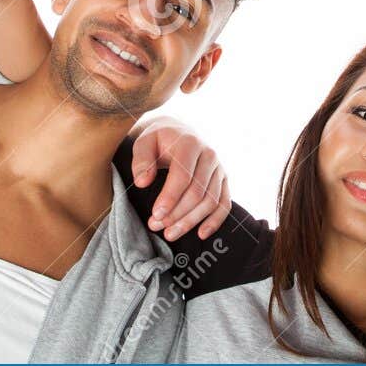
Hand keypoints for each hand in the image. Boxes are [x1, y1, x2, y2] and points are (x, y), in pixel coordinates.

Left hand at [130, 115, 230, 241]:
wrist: (178, 131)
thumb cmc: (158, 140)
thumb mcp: (144, 142)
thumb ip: (141, 160)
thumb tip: (142, 182)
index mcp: (190, 143)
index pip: (183, 175)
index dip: (170, 198)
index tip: (155, 214)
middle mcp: (209, 154)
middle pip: (197, 192)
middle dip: (176, 214)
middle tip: (156, 226)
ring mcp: (218, 168)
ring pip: (210, 201)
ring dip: (190, 221)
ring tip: (169, 233)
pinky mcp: (223, 179)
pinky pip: (224, 203)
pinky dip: (215, 221)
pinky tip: (201, 234)